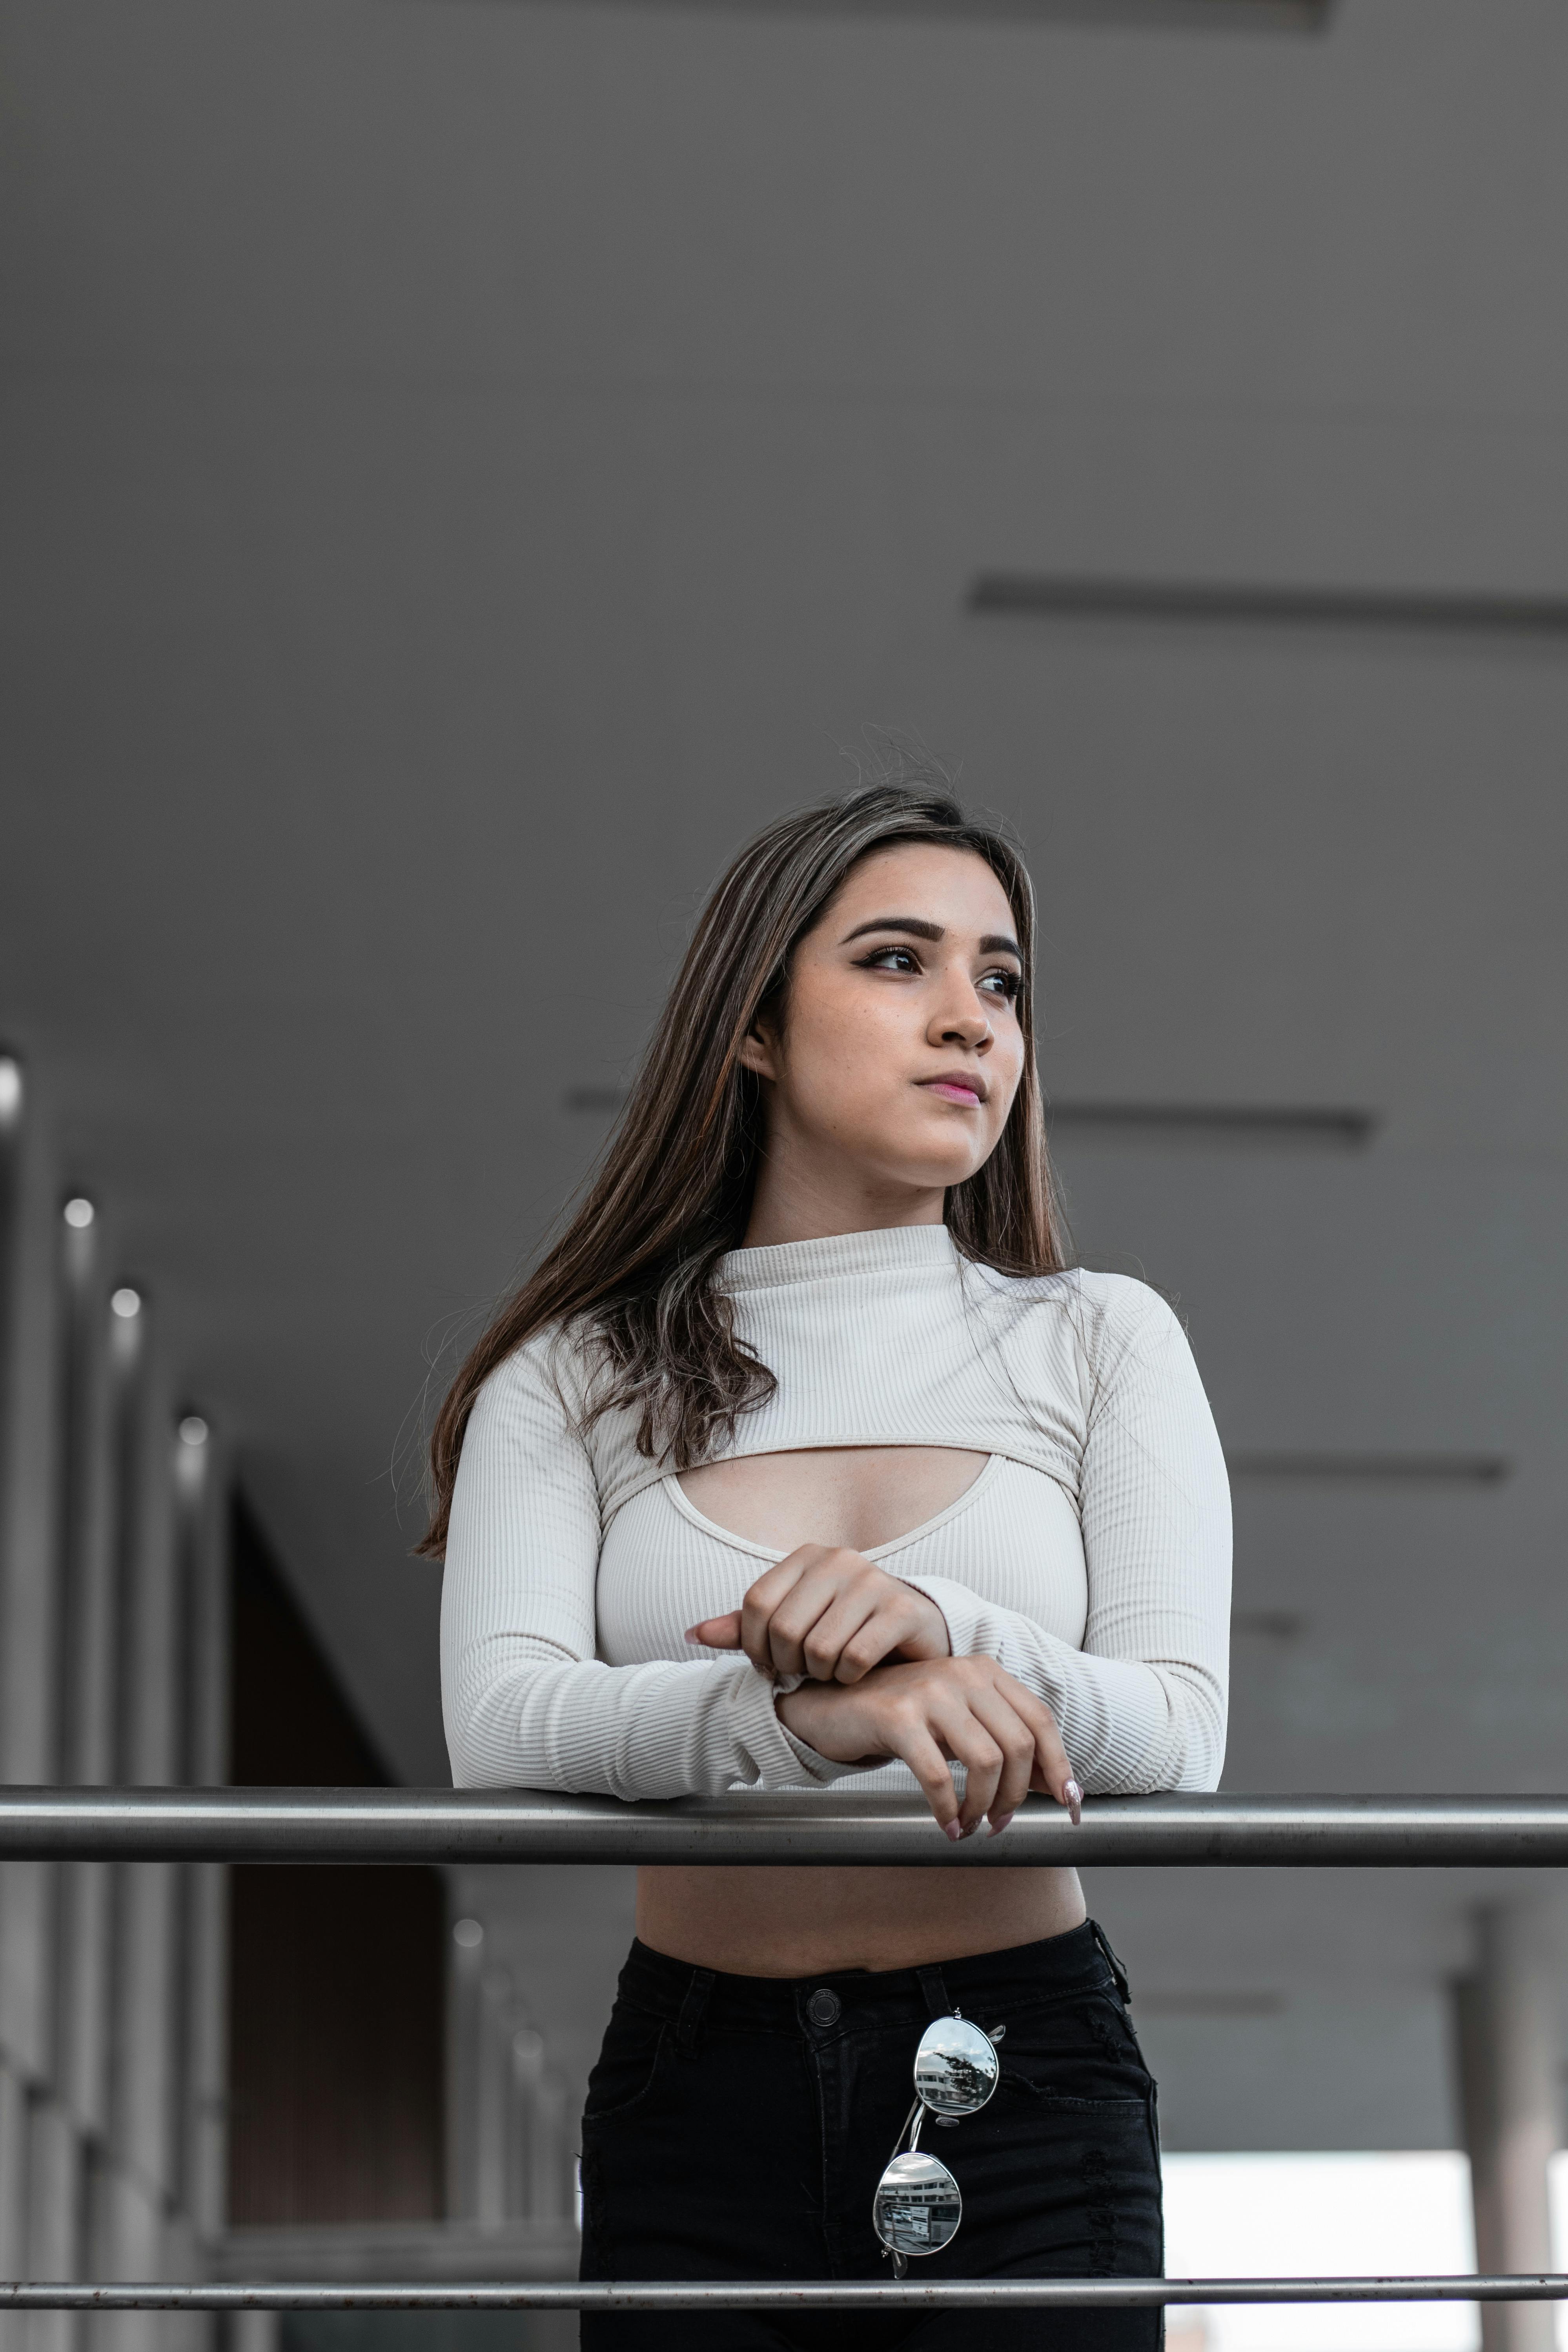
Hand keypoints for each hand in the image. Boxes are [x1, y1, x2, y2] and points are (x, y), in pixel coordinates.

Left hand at [687, 1545, 949, 1683]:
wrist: (914, 1633)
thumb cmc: (845, 1629)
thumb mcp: (793, 1624)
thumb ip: (746, 1629)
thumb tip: (691, 1635)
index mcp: (807, 1556)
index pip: (756, 1603)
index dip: (753, 1646)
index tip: (768, 1666)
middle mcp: (840, 1560)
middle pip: (784, 1629)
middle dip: (788, 1665)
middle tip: (803, 1673)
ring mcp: (874, 1581)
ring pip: (819, 1648)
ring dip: (820, 1675)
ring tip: (830, 1671)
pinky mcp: (903, 1609)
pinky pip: (854, 1658)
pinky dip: (848, 1677)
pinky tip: (855, 1673)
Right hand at [775, 1655, 1081, 1839]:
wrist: (834, 1706)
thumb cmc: (904, 1719)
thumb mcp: (959, 1721)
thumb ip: (1002, 1741)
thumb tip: (1057, 1786)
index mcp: (984, 1671)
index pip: (1040, 1720)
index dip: (1060, 1766)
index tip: (1069, 1805)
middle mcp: (962, 1673)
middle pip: (1019, 1745)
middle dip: (1017, 1796)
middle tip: (999, 1824)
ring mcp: (930, 1691)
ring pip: (985, 1761)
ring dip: (984, 1806)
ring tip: (971, 1825)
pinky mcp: (897, 1716)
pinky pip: (937, 1775)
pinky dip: (947, 1810)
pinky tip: (946, 1825)